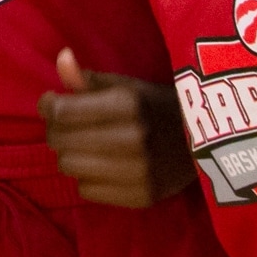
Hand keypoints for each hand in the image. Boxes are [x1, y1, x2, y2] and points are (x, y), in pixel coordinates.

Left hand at [41, 48, 193, 207]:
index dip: (48, 105)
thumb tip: (61, 59)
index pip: (61, 111)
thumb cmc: (157, 107)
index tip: (52, 103)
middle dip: (57, 130)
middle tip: (68, 126)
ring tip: (85, 146)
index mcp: (128, 104)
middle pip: (59, 141)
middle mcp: (132, 138)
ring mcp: (138, 172)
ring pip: (69, 167)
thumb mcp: (127, 86)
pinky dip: (88, 178)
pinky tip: (103, 166)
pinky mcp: (141, 197)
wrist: (208, 143)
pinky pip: (86, 190)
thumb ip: (88, 78)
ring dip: (71, 155)